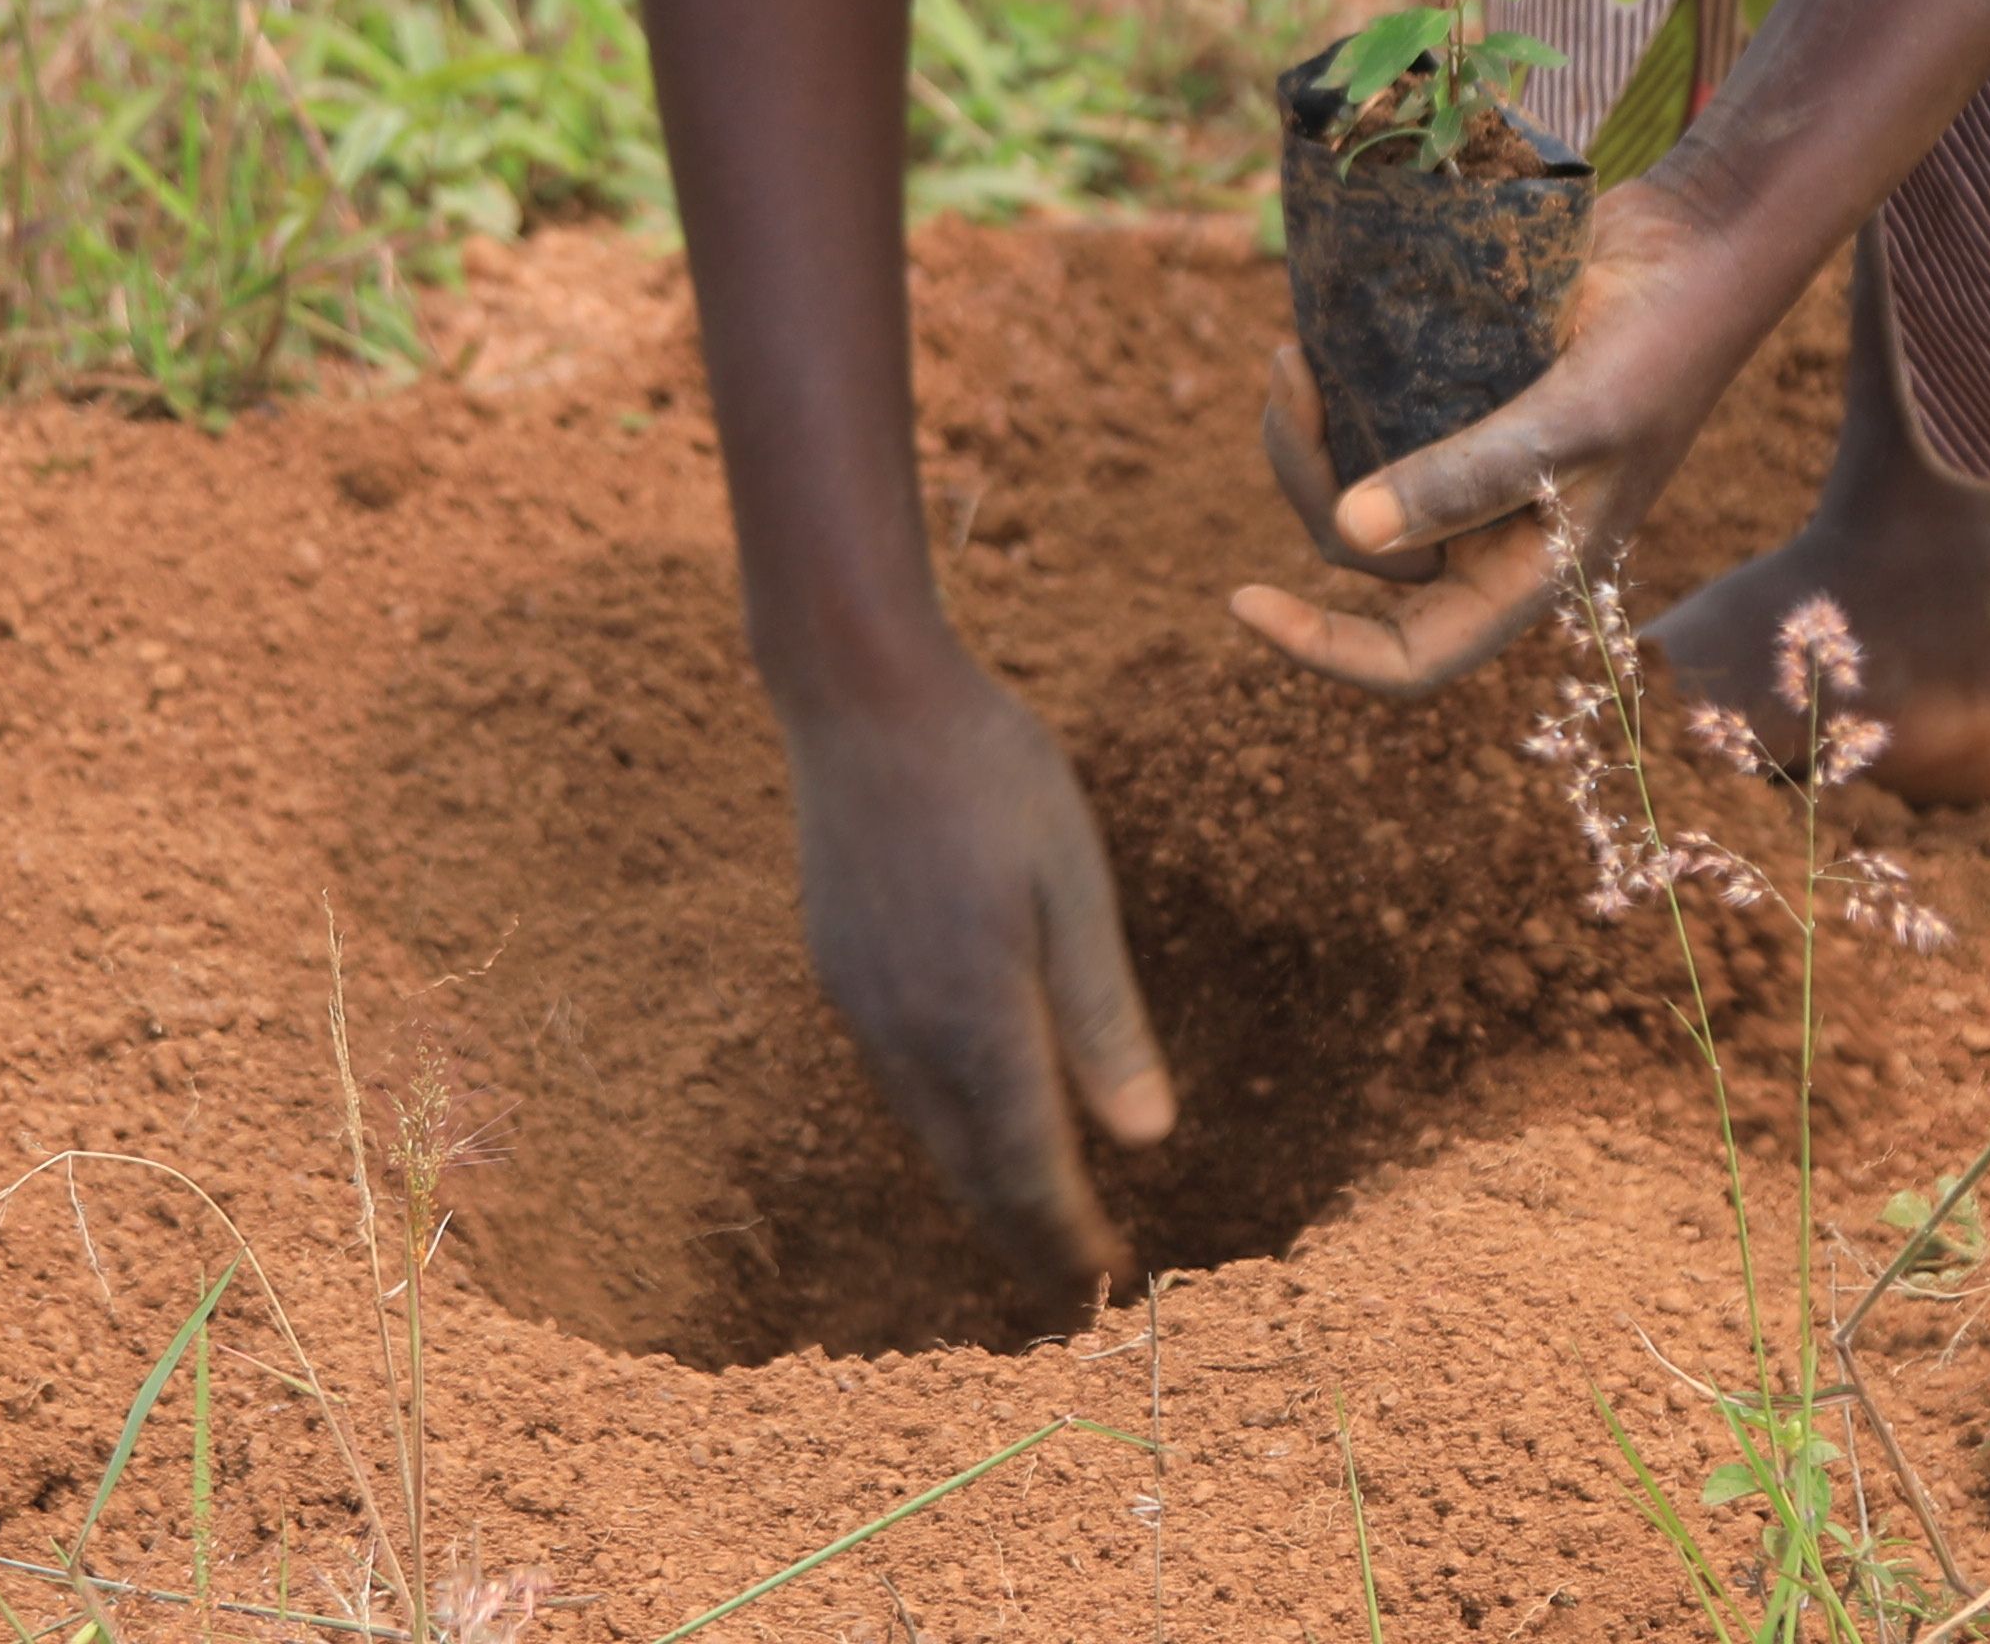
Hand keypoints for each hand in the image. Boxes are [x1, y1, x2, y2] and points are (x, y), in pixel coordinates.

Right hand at [775, 654, 1174, 1296]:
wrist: (858, 692)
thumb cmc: (989, 769)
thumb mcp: (1073, 882)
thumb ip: (1103, 1016)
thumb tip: (1149, 1140)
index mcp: (976, 1016)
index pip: (1029, 1170)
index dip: (1069, 1240)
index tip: (1110, 1295)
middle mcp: (907, 1031)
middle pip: (970, 1173)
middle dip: (1026, 1242)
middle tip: (1074, 1298)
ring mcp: (861, 1002)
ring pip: (928, 1134)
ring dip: (983, 1189)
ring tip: (1033, 1227)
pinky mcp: (840, 968)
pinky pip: (898, 1082)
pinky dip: (944, 1129)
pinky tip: (972, 1123)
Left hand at [1227, 173, 1795, 696]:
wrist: (1693, 249)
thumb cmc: (1656, 352)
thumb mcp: (1568, 424)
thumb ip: (1465, 480)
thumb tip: (1349, 534)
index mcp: (1525, 575)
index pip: (1409, 657)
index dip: (1322, 648)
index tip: (1241, 598)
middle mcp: (1488, 534)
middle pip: (1360, 551)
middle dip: (1307, 475)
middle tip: (1290, 376)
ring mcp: (1468, 466)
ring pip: (1351, 484)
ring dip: (1307, 432)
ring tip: (1291, 355)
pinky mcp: (1456, 400)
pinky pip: (1369, 420)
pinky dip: (1334, 391)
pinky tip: (1314, 337)